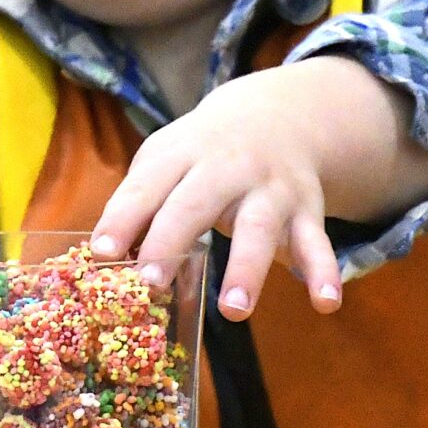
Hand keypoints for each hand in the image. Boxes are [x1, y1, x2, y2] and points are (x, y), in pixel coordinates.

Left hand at [89, 66, 374, 322]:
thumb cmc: (202, 154)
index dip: (123, 218)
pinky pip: (316, 243)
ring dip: (248, 270)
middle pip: (195, 204)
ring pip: (260, 229)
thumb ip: (138, 203)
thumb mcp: (166, 160)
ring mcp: (270, 189)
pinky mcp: (306, 210)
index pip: (147, 186)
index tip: (102, 253)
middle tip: (150, 283)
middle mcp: (226, 169)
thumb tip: (104, 258)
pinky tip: (325, 304)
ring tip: (234, 312)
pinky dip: (323, 273)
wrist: (279, 115)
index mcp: (182, 155)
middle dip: (171, 241)